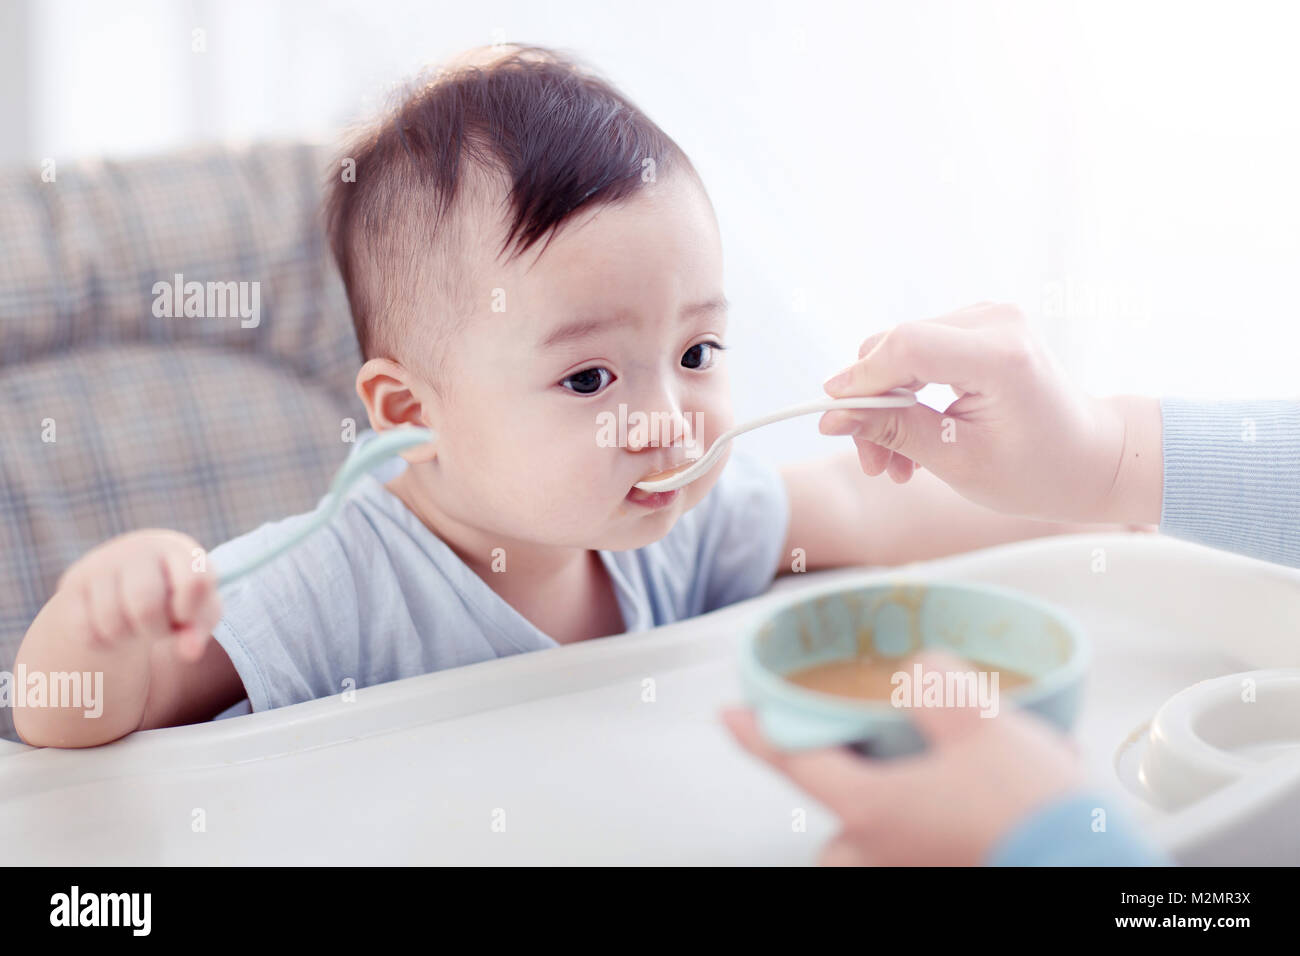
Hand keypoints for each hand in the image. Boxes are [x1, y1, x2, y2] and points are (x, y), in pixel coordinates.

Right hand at [55, 529, 222, 661]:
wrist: (122, 585)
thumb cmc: (172, 600)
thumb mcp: (193, 614)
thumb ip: (197, 631)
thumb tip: (190, 651)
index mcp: (177, 550)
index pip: (194, 581)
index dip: (190, 610)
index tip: (184, 615)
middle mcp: (138, 549)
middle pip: (146, 606)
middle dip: (155, 630)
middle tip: (157, 628)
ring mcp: (102, 563)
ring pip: (112, 622)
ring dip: (127, 637)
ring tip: (134, 625)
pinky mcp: (73, 583)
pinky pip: (85, 630)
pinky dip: (101, 641)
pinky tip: (109, 628)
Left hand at [721, 650, 1087, 865]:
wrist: (1088, 866)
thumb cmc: (1030, 812)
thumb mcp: (980, 722)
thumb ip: (938, 683)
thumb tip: (923, 668)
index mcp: (870, 809)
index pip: (793, 762)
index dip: (757, 732)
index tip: (728, 714)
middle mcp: (879, 852)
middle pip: (830, 821)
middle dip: (836, 789)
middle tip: (857, 754)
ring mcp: (912, 872)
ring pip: (868, 848)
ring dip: (881, 816)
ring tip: (920, 780)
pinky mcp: (948, 875)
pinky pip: (915, 853)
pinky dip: (924, 829)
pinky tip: (966, 805)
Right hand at [818, 303, 1161, 523]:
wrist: (1093, 459)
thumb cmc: (1039, 470)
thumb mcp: (958, 461)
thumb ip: (893, 432)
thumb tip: (832, 418)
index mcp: (1001, 355)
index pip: (905, 347)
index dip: (859, 381)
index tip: (832, 419)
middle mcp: (996, 321)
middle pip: (896, 344)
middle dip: (871, 403)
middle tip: (874, 464)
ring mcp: (990, 317)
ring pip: (901, 348)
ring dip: (886, 402)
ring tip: (894, 462)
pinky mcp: (981, 325)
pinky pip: (920, 349)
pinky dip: (906, 390)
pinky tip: (911, 434)